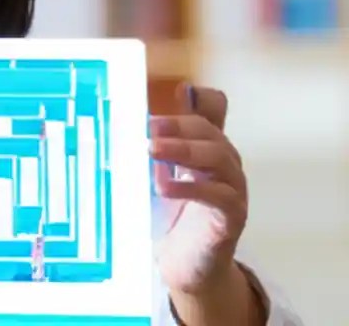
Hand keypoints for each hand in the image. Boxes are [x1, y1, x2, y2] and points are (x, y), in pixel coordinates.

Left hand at [151, 83, 262, 323]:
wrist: (184, 264)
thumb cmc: (168, 216)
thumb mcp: (154, 175)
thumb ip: (148, 150)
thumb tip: (123, 122)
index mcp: (206, 148)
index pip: (210, 114)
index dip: (197, 101)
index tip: (174, 93)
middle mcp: (224, 163)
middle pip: (210, 133)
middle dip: (178, 126)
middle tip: (146, 128)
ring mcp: (233, 188)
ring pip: (218, 157)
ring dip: (183, 150)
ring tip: (151, 150)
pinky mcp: (233, 216)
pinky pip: (219, 195)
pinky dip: (190, 188)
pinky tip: (163, 186)